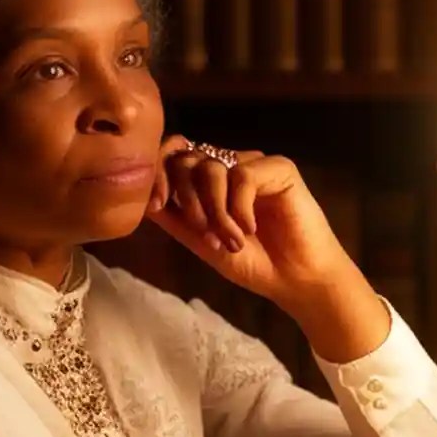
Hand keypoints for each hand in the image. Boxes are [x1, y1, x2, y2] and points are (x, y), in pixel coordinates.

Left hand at [145, 135, 353, 312]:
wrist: (297, 281)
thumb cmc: (254, 263)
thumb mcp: (203, 243)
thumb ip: (175, 219)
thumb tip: (140, 199)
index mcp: (209, 180)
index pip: (174, 156)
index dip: (158, 173)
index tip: (156, 205)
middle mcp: (230, 165)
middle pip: (187, 158)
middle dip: (187, 199)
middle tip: (205, 234)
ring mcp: (254, 164)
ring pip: (211, 167)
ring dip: (215, 211)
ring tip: (232, 240)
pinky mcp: (280, 169)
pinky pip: (242, 176)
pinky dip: (239, 208)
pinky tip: (250, 229)